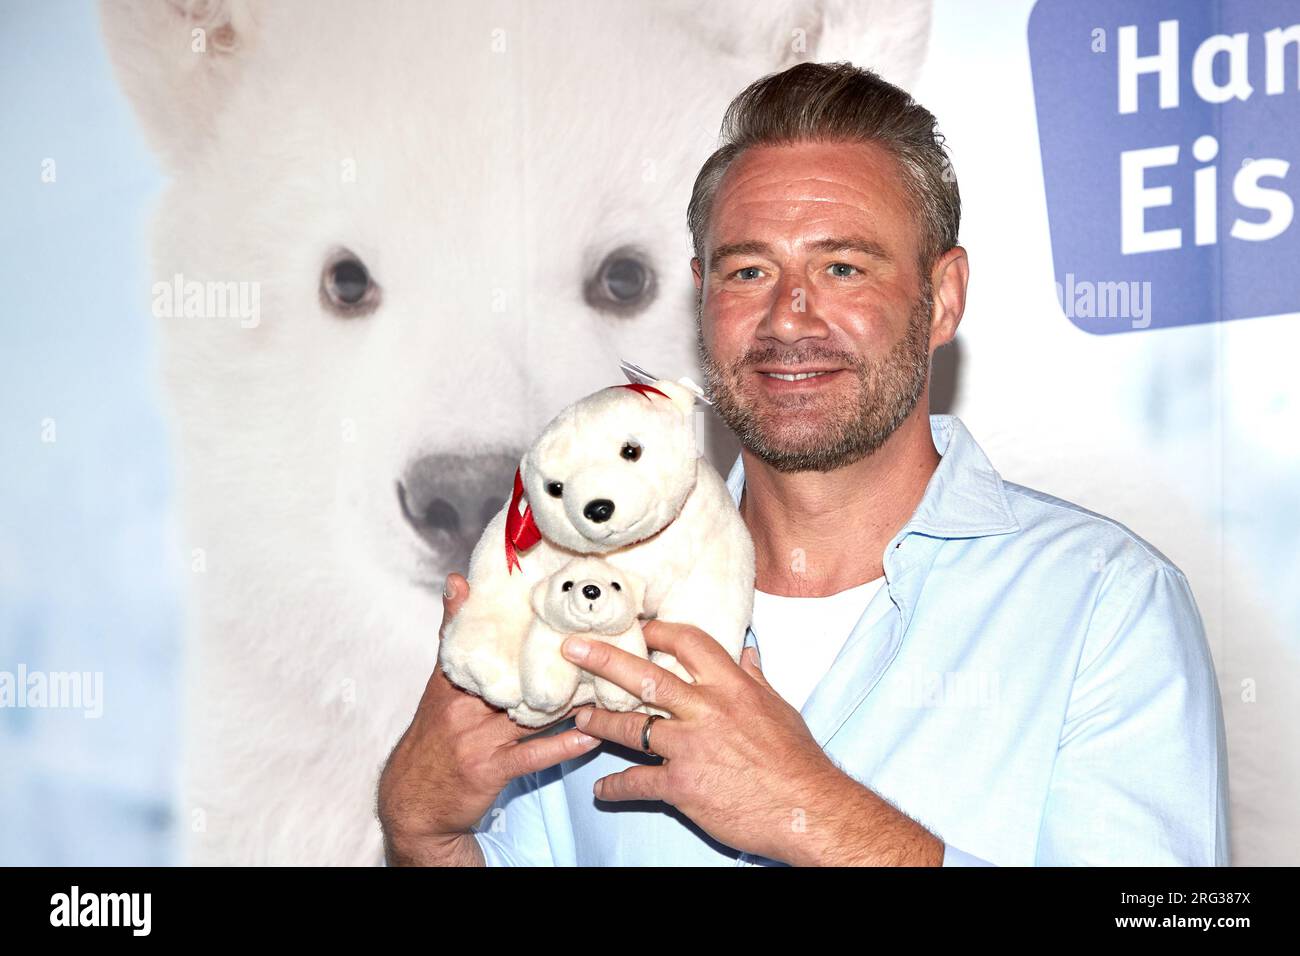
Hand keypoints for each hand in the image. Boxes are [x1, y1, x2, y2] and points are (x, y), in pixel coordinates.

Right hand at [376, 573, 601, 865]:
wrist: (413, 802)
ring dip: (570, 699)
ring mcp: (477, 739)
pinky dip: (564, 745)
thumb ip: (452, 638)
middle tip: (592, 638)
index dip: (501, 615)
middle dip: (551, 657)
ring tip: (605, 684)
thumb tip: (456, 581)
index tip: (538, 593)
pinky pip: (533, 753)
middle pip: (512, 674)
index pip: (472, 639)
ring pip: (532, 711)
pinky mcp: (491, 768)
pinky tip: (590, 735)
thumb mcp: (437, 688)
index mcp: (450, 683)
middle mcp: (462, 707)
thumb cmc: (433, 740)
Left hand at [559, 620, 856, 864]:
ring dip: (599, 722)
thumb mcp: (780, 710)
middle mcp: (706, 710)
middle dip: (603, 660)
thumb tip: (748, 656)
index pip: (688, 642)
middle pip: (644, 677)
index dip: (658, 631)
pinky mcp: (682, 786)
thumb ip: (756, 681)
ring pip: (631, 728)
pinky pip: (638, 783)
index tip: (637, 626)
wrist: (808, 810)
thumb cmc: (798, 762)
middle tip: (572, 649)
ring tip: (578, 718)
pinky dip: (616, 786)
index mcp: (731, 687)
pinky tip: (602, 789)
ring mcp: (690, 747)